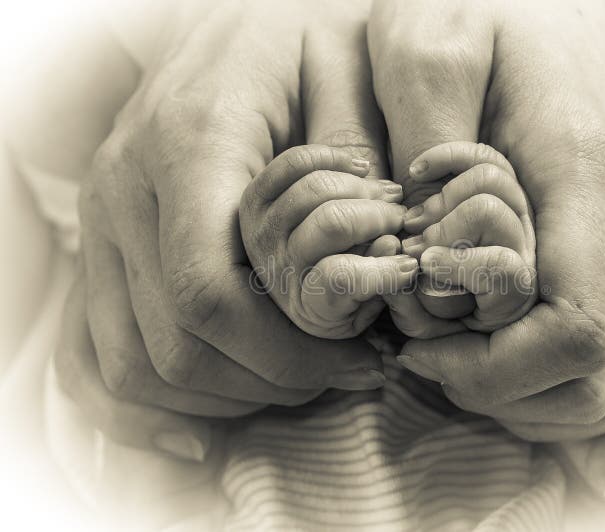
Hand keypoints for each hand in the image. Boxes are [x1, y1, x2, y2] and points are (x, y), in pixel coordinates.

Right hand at [61, 0, 387, 458]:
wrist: (227, 21)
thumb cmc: (297, 37)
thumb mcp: (350, 71)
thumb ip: (361, 163)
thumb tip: (379, 266)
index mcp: (188, 147)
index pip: (210, 297)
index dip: (286, 353)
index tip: (357, 360)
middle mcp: (125, 190)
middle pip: (175, 345)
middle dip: (271, 382)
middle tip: (345, 375)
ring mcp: (100, 224)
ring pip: (135, 365)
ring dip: (223, 397)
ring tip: (297, 383)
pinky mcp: (99, 248)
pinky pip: (94, 356)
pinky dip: (146, 405)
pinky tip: (207, 419)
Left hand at [368, 0, 604, 493]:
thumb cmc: (479, 12)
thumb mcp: (424, 43)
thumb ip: (426, 141)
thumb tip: (430, 253)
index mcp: (590, 175)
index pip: (573, 330)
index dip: (491, 371)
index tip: (417, 352)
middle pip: (603, 377)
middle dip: (508, 397)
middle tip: (432, 366)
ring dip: (553, 411)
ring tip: (480, 384)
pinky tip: (578, 438)